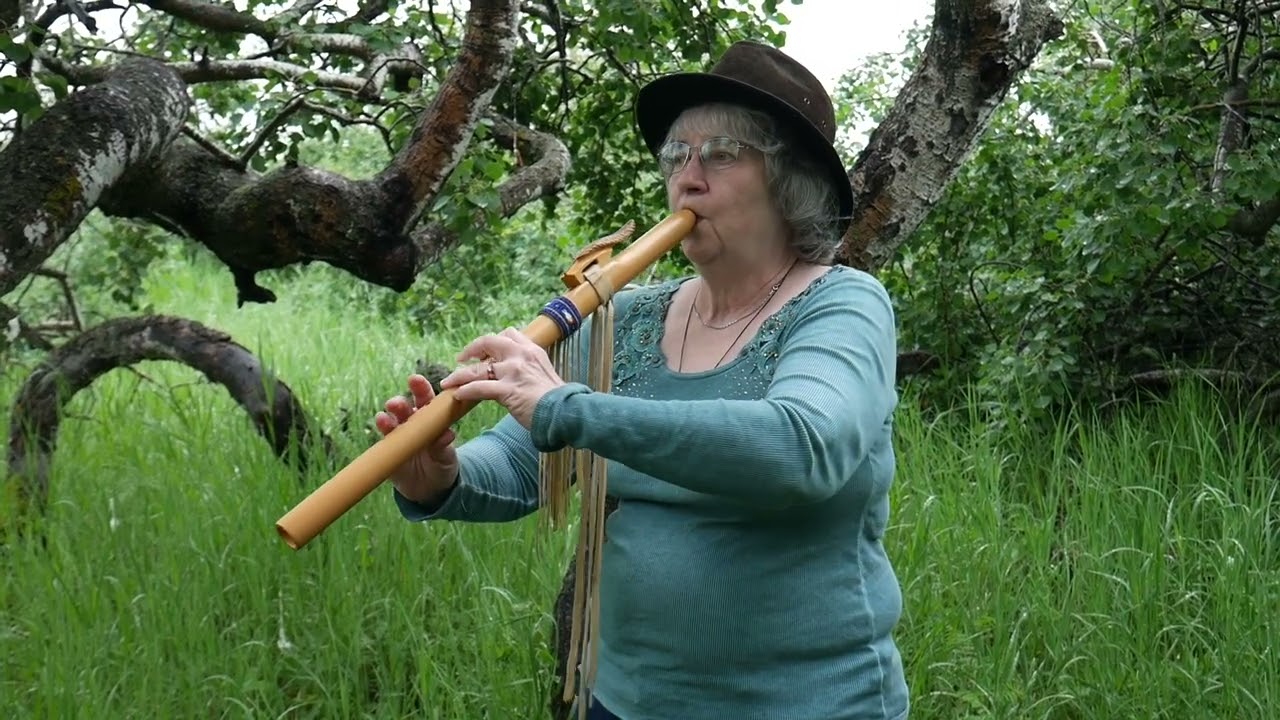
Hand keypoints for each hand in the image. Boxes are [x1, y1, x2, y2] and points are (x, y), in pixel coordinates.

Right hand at [374, 373, 459, 504]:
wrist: (430, 489)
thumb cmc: (442, 465)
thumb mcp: (446, 457)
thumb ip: (443, 446)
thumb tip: (447, 434)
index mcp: (429, 419)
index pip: (425, 399)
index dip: (420, 388)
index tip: (415, 380)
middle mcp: (411, 423)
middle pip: (403, 408)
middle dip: (399, 403)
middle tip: (397, 403)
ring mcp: (397, 435)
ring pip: (390, 421)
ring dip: (387, 417)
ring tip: (386, 416)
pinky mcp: (387, 449)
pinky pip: (383, 439)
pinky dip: (381, 431)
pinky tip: (380, 424)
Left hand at [440, 327, 565, 427]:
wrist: (566, 411)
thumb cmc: (558, 398)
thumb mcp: (545, 373)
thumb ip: (531, 368)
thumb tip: (520, 373)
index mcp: (531, 350)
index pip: (509, 334)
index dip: (493, 341)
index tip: (486, 351)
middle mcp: (521, 355)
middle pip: (488, 342)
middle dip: (471, 349)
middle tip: (461, 358)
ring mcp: (513, 371)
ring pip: (478, 368)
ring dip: (459, 375)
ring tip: (448, 382)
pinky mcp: (507, 390)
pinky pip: (479, 388)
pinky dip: (465, 391)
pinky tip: (458, 396)